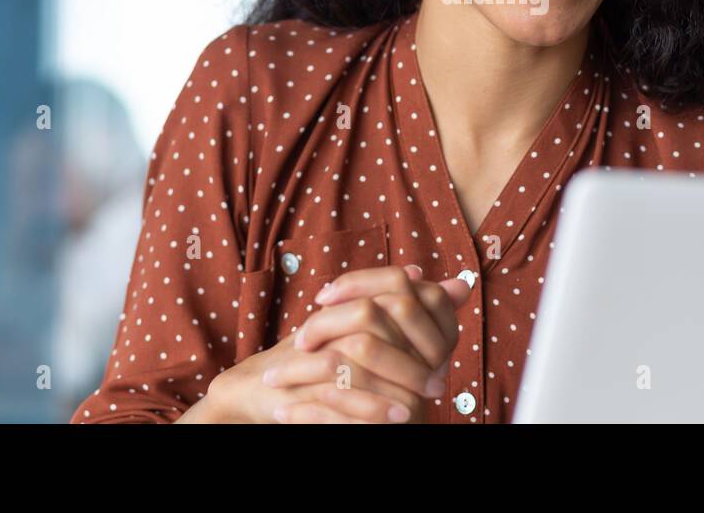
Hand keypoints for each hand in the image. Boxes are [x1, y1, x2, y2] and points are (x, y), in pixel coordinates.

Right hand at [177, 265, 469, 422]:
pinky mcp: (290, 392)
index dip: (414, 322)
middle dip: (406, 361)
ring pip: (350, 365)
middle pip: (369, 328)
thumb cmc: (314, 358)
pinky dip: (361, 413)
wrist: (254, 388)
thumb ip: (404, 309)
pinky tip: (386, 421)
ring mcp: (304, 358)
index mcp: (341, 309)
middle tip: (436, 386)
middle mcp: (323, 326)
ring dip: (386, 390)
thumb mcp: (358, 331)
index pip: (382, 299)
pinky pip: (329, 400)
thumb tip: (450, 282)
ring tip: (414, 411)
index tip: (444, 354)